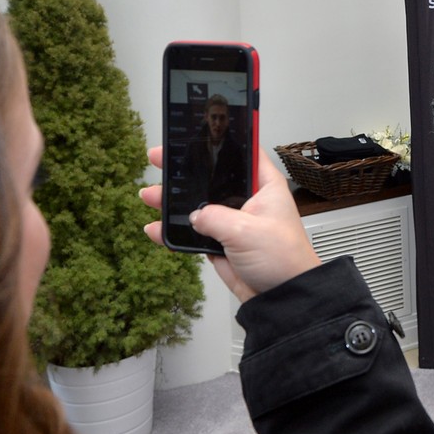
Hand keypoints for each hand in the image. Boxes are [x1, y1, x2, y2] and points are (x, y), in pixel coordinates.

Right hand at [142, 145, 320, 301]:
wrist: (283, 300)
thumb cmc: (284, 259)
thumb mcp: (247, 231)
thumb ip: (215, 217)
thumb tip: (195, 215)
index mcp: (264, 185)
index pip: (242, 152)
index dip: (219, 140)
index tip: (193, 133)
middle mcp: (248, 199)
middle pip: (213, 177)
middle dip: (185, 170)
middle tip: (158, 159)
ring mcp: (233, 221)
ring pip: (198, 205)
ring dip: (174, 201)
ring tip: (150, 196)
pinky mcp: (221, 243)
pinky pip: (194, 233)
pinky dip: (174, 230)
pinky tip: (155, 228)